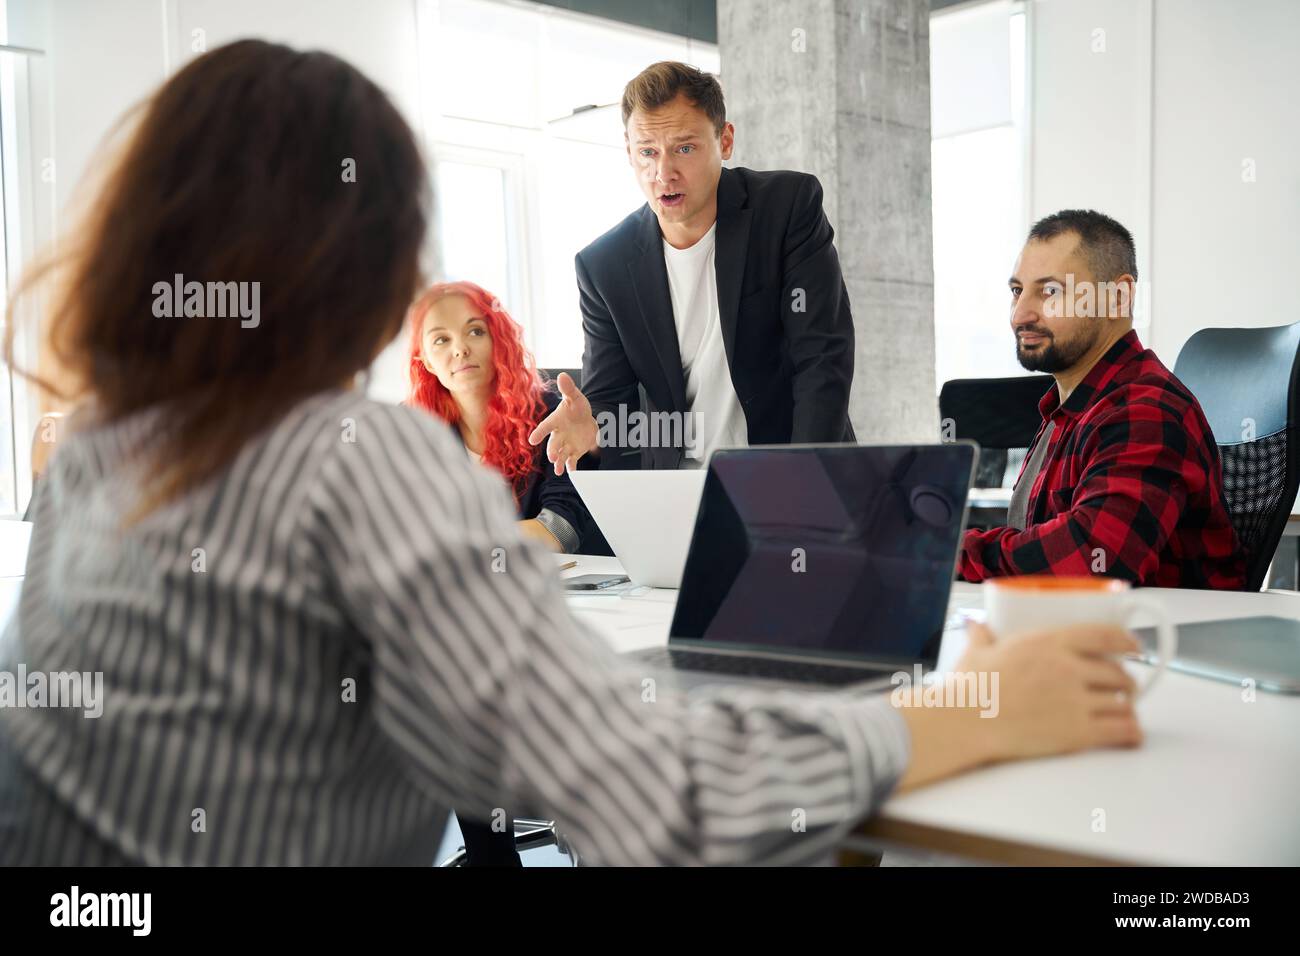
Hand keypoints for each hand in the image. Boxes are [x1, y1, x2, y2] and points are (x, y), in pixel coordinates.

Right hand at [528, 372, 598, 475]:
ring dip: (559, 462)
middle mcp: (558, 435)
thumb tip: (562, 375)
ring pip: (560, 455)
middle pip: (553, 444)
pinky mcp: (574, 453)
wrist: (588, 420)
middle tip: (552, 457)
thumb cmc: (577, 408)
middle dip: (552, 451)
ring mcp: (566, 445)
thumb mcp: (575, 398)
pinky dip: (571, 467)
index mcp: (555, 421)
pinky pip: (571, 461)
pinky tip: (572, 472)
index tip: (532, 440)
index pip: (546, 427)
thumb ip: (568, 389)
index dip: (539, 433)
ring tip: (559, 469)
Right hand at [957, 622, 1142, 760]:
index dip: (1126, 640)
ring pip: (1122, 702)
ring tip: (1125, 712)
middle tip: (1125, 687)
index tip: (1134, 646)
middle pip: (1117, 673)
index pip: (1103, 635)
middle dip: (1126, 681)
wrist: (965, 720)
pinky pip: (1120, 729)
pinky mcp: (1077, 732)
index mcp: (1048, 643)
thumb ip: (982, 636)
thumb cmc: (969, 686)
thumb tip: (976, 625)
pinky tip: (1132, 734)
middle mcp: (1069, 668)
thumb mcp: (976, 652)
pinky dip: (1131, 732)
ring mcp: (1076, 701)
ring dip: (1128, 707)